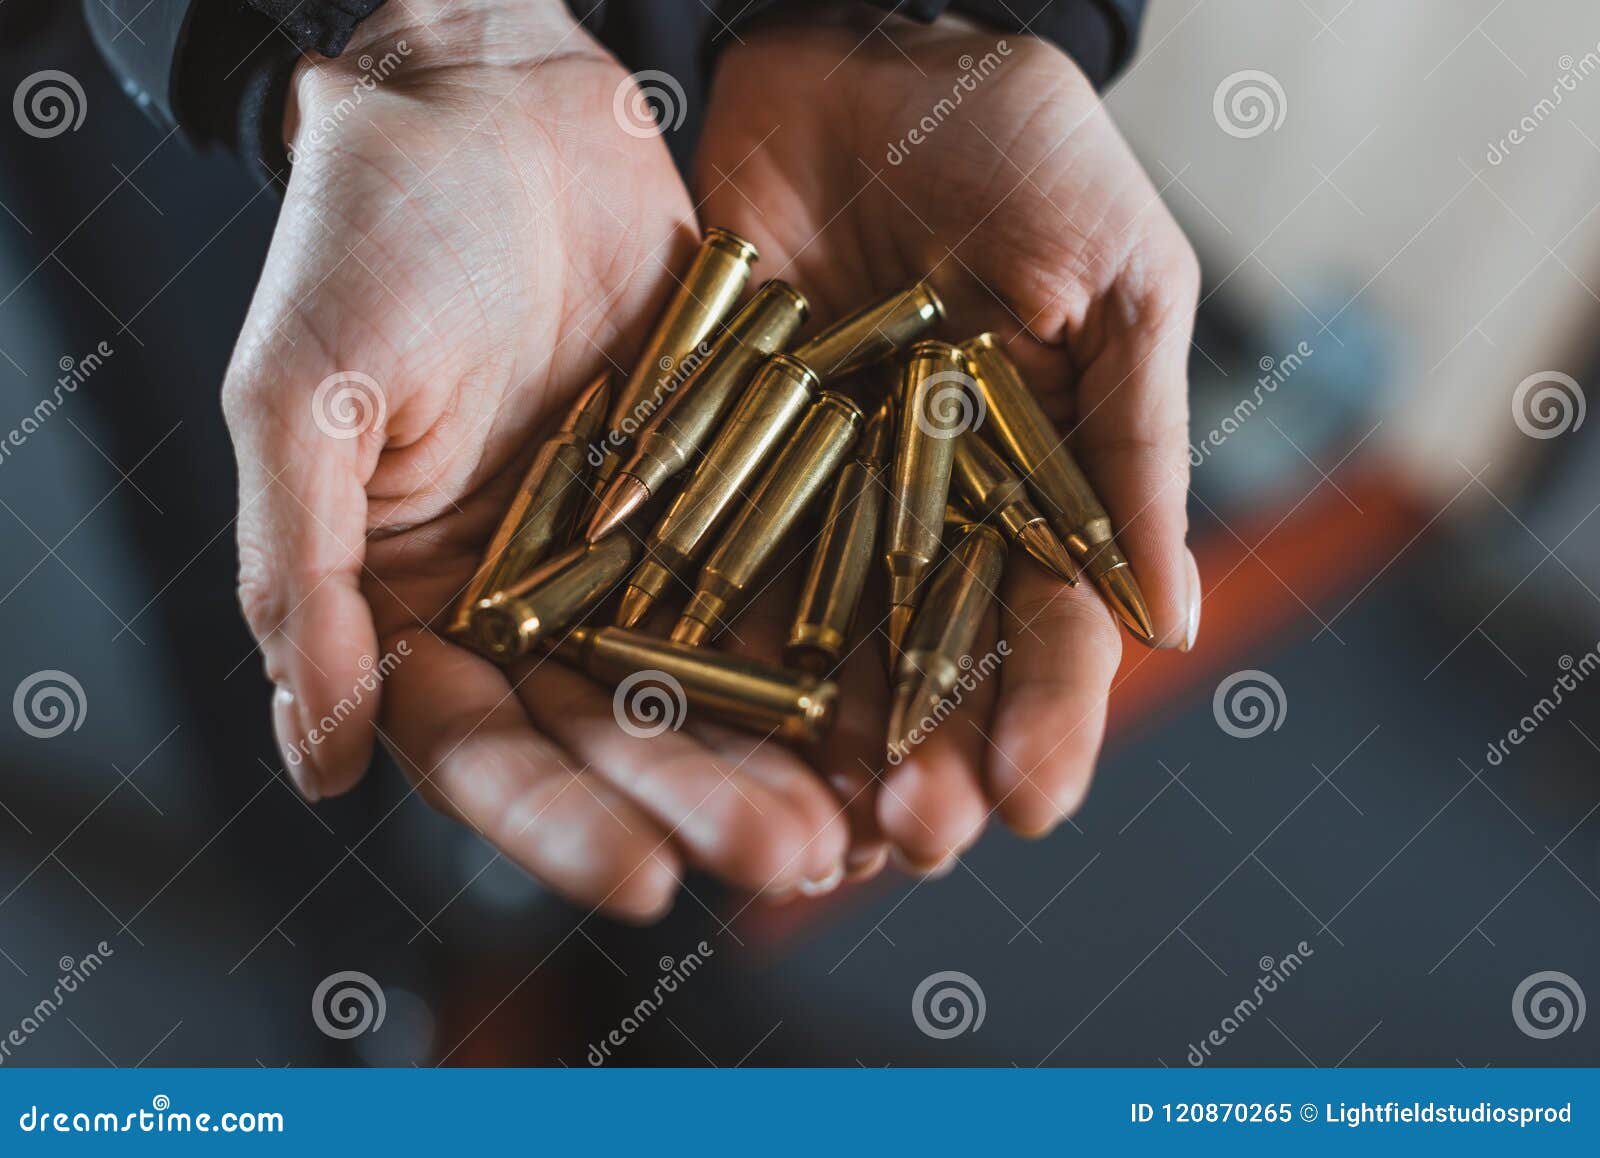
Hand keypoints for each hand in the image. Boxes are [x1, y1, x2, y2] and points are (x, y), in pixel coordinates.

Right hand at [222, 0, 847, 920]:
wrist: (488, 103)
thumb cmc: (365, 237)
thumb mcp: (303, 400)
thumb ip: (303, 579)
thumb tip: (315, 758)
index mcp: (421, 605)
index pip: (486, 750)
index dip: (561, 823)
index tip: (644, 880)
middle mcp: (533, 600)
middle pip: (621, 735)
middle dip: (705, 802)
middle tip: (792, 857)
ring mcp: (636, 551)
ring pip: (717, 680)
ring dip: (790, 754)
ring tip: (870, 818)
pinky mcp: (723, 487)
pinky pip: (783, 576)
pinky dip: (836, 644)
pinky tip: (899, 703)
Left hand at [695, 10, 1201, 871]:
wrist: (860, 41)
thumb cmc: (1020, 147)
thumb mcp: (1113, 280)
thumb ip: (1136, 443)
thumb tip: (1178, 618)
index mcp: (1032, 485)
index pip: (1046, 627)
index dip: (1042, 717)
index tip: (1030, 801)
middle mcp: (919, 511)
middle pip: (925, 664)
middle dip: (922, 758)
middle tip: (909, 840)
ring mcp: (810, 492)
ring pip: (811, 643)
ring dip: (809, 742)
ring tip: (804, 829)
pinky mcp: (710, 453)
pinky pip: (700, 557)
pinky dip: (696, 638)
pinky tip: (687, 719)